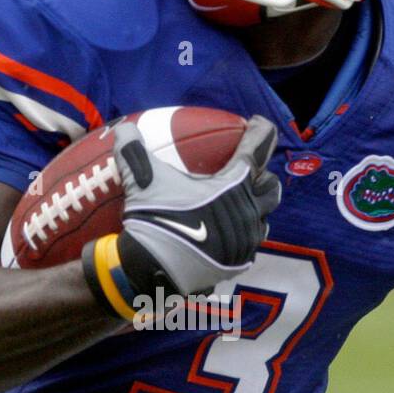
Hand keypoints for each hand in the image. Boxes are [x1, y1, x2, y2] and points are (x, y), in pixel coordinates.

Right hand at [112, 114, 280, 297]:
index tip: (259, 123)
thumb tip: (123, 128)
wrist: (154, 269)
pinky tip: (226, 237)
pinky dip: (240, 239)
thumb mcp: (142, 179)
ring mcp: (245, 242)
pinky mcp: (236, 265)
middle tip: (249, 174)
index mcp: (233, 186)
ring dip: (254, 212)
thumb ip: (133, 149)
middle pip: (270, 190)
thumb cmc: (155, 219)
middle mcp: (248, 213)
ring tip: (239, 208)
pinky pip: (247, 248)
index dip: (262, 132)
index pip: (257, 149)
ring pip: (262, 222)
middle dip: (263, 179)